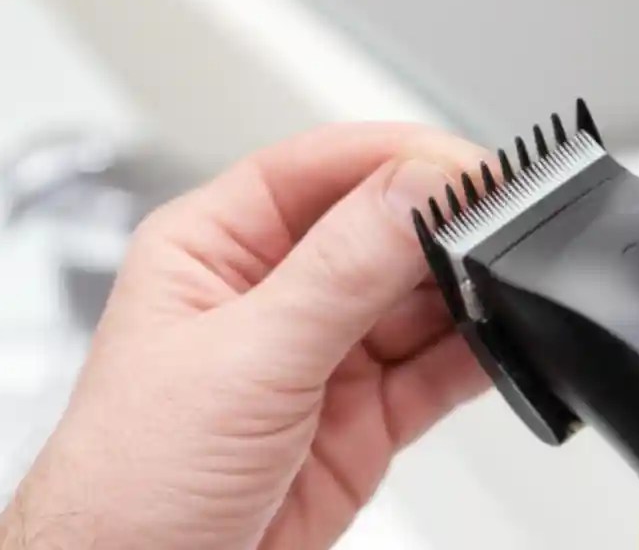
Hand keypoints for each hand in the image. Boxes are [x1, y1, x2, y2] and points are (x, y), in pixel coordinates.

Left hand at [0, 124, 490, 549]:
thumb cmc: (130, 480)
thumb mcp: (242, 358)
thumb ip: (339, 272)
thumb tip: (416, 189)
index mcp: (216, 246)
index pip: (321, 167)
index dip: (401, 158)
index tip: (472, 168)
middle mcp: (272, 291)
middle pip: (379, 228)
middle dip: (442, 226)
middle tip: (504, 227)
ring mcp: (321, 354)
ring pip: (416, 298)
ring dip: (465, 291)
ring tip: (508, 284)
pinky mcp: (362, 416)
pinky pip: (435, 369)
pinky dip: (477, 355)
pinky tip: (503, 341)